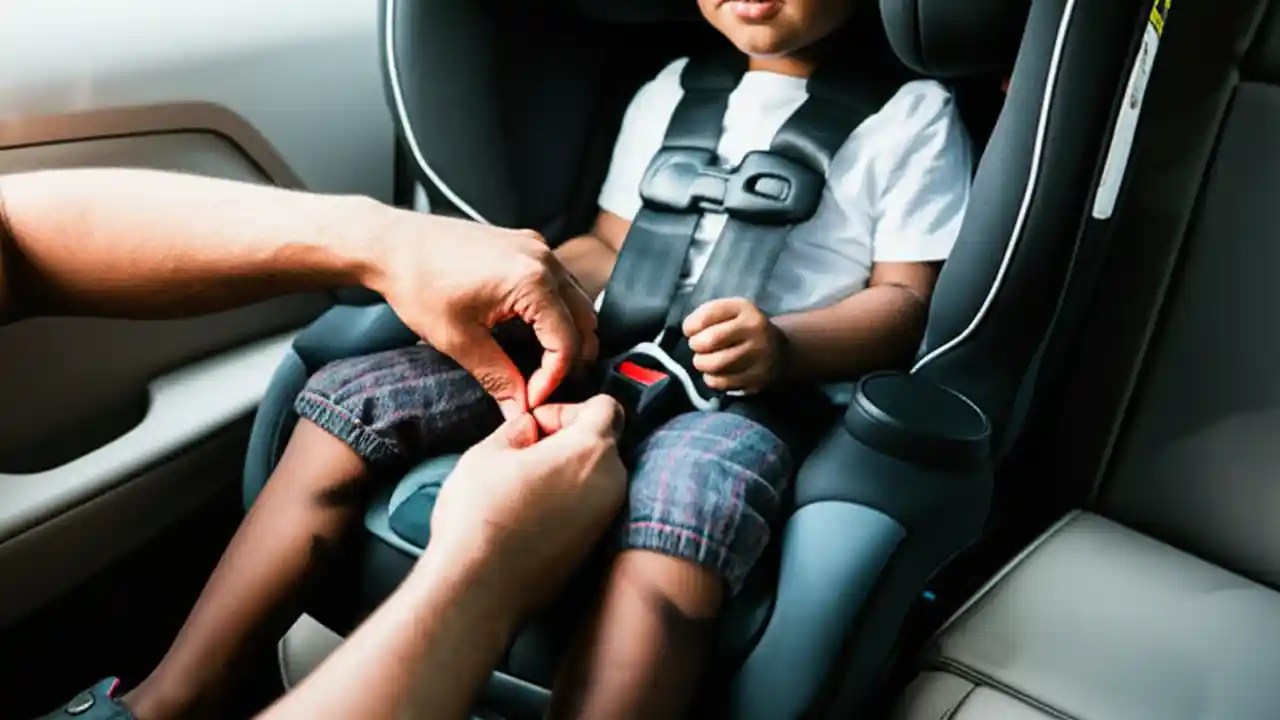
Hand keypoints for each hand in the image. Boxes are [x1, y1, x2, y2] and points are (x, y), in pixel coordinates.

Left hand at [367, 211, 598, 417]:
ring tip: (537, 364)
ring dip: (565, 336)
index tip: (530, 399)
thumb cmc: (418, 283)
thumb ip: (497, 378)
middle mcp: (544, 260)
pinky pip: (560, 285)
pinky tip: (529, 333)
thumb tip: (519, 409)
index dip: (553, 379)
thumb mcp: (458, 341)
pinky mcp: (528, 247)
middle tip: (540, 386)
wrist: (393, 244)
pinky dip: (556, 313)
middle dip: (568, 360)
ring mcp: (539, 249)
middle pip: (585, 322)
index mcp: (532, 281)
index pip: (567, 342)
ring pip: (578, 303)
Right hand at [430, 395, 626, 622]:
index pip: (606, 407)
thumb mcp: (487, 454)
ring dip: (567, 474)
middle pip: (601, 444)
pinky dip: (568, 503)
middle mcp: (611, 484)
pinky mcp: (595, 548)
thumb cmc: (479, 515)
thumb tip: (530, 429)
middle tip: (525, 455)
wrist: (478, 589)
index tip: (535, 427)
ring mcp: (607, 519)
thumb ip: (517, 432)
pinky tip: (530, 515)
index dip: (568, 409)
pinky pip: (590, 510)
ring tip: (524, 487)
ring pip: (596, 479)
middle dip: (567, 441)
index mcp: (590, 451)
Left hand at [683, 297, 785, 393]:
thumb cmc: (743, 329)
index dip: (691, 325)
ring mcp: (759, 355)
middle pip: (710, 340)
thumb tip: (688, 331)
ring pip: (715, 364)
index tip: (690, 331)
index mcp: (744, 308)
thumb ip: (706, 316)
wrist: (779, 351)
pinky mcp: (758, 378)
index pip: (708, 314)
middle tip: (698, 348)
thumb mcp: (730, 313)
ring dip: (702, 364)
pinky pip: (723, 382)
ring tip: (705, 361)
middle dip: (696, 346)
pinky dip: (711, 379)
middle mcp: (755, 329)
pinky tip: (714, 374)